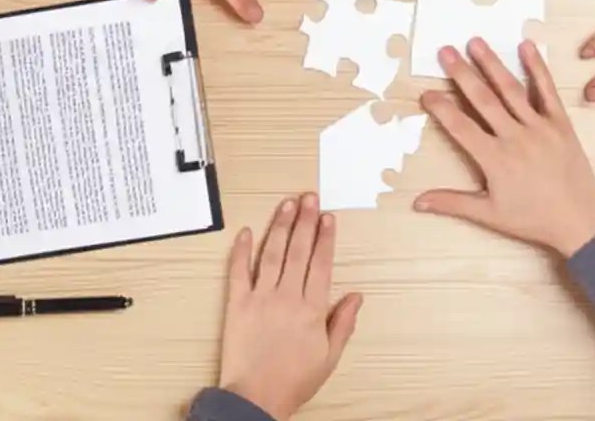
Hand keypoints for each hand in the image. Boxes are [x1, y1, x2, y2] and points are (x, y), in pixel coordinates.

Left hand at [219, 194, 361, 420]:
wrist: (255, 398)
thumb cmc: (294, 380)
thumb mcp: (329, 356)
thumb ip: (343, 323)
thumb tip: (357, 296)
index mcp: (312, 309)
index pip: (321, 264)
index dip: (326, 238)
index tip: (328, 217)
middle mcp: (287, 296)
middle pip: (299, 251)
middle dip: (306, 221)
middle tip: (310, 197)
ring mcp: (261, 298)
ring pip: (272, 254)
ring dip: (281, 227)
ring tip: (287, 205)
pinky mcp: (237, 304)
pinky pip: (239, 271)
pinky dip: (242, 250)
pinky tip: (247, 231)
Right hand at [414, 39, 594, 256]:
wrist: (581, 219)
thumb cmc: (533, 218)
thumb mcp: (490, 214)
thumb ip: (452, 203)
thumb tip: (417, 202)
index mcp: (495, 159)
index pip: (460, 126)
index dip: (441, 108)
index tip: (426, 93)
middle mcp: (515, 137)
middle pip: (483, 99)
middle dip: (461, 74)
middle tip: (445, 51)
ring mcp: (540, 127)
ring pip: (511, 90)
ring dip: (492, 64)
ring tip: (475, 42)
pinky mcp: (560, 123)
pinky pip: (547, 91)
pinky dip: (537, 68)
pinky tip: (526, 46)